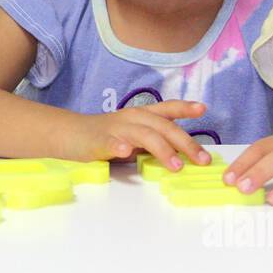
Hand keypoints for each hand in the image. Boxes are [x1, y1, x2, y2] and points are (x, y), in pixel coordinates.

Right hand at [60, 100, 212, 169]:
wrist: (69, 134)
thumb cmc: (106, 136)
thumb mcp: (135, 135)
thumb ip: (155, 141)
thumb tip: (184, 155)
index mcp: (142, 116)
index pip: (167, 109)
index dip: (185, 107)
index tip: (203, 108)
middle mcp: (132, 118)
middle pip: (164, 127)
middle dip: (186, 143)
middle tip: (202, 159)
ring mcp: (116, 129)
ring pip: (144, 135)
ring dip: (162, 150)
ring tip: (176, 165)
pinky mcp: (98, 142)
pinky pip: (110, 143)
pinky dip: (118, 146)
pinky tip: (125, 152)